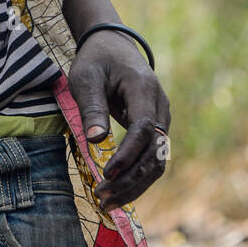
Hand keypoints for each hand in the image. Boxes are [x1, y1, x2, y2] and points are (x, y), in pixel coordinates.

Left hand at [68, 30, 170, 212]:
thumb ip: (92, 107)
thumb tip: (95, 142)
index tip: (107, 174)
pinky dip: (137, 176)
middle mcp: (160, 105)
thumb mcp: (86, 77)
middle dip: (130, 179)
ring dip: (135, 184)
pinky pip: (151, 158)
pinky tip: (117, 191)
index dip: (128, 155)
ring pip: (157, 161)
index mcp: (144, 88)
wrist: (112, 44)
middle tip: (103, 197)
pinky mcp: (155, 128)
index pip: (144, 129)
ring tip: (108, 202)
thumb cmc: (96, 60)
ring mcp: (161, 118)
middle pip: (154, 152)